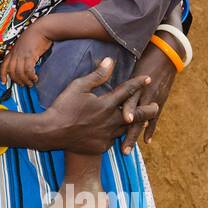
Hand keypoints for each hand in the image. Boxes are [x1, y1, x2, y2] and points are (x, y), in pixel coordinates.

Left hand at [3, 26, 50, 86]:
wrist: (42, 29)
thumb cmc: (36, 35)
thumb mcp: (24, 45)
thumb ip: (22, 54)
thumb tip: (25, 64)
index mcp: (13, 51)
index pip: (4, 65)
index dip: (2, 75)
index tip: (4, 82)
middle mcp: (16, 53)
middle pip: (12, 71)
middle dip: (17, 81)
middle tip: (23, 85)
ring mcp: (22, 54)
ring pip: (19, 72)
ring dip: (25, 80)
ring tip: (31, 83)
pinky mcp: (30, 55)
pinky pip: (28, 70)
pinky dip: (31, 76)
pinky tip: (35, 78)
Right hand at [42, 58, 158, 153]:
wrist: (51, 132)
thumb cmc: (63, 106)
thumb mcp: (78, 86)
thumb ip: (97, 75)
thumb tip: (110, 61)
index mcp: (106, 104)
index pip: (127, 91)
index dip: (138, 83)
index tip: (147, 79)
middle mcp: (110, 121)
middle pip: (136, 115)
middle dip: (148, 110)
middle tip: (156, 106)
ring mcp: (107, 136)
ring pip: (126, 129)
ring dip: (134, 124)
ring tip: (141, 121)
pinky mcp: (101, 147)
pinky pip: (113, 140)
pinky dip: (116, 135)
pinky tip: (116, 133)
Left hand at [120, 42, 177, 149]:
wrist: (165, 54)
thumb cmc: (143, 57)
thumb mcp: (129, 64)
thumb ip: (111, 69)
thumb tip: (98, 68)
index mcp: (135, 86)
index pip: (130, 100)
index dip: (127, 110)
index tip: (123, 121)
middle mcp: (144, 95)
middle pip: (135, 118)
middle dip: (128, 133)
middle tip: (120, 149)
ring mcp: (153, 100)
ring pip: (142, 122)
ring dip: (134, 136)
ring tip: (126, 150)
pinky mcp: (159, 102)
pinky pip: (155, 119)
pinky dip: (150, 129)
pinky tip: (147, 141)